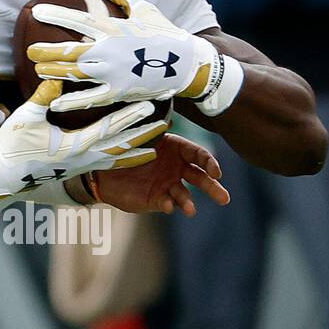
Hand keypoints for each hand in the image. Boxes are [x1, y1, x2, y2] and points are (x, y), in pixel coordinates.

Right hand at [0, 79, 168, 200]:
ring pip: (117, 159)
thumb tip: (57, 77)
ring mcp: (81, 167)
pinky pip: (108, 165)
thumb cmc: (12, 144)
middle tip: (164, 123)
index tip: (147, 107)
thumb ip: (43, 98)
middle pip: (120, 146)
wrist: (2, 173)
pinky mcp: (77, 170)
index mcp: (72, 146)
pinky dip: (125, 160)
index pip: (107, 130)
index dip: (128, 118)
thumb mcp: (25, 118)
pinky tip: (136, 156)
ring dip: (138, 150)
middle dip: (143, 134)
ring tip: (158, 142)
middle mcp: (81, 159)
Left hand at [27, 0, 218, 110]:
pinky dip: (72, 102)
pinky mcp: (120, 92)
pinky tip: (55, 103)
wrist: (188, 64)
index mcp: (115, 29)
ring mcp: (115, 73)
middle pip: (73, 51)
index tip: (37, 11)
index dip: (58, 16)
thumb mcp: (146, 9)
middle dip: (49, 50)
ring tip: (37, 69)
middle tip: (29, 50)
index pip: (80, 21)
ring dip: (55, 71)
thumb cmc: (166, 34)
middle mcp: (111, 51)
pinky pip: (91, 98)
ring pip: (77, 74)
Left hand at [93, 132, 228, 215]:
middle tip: (224, 199)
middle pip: (200, 178)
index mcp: (177, 150)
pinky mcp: (157, 199)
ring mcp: (168, 185)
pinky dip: (169, 204)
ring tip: (191, 210)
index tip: (216, 172)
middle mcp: (177, 169)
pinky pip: (166, 202)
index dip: (210, 163)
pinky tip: (169, 205)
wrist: (104, 167)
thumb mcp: (142, 135)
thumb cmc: (126, 147)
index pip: (199, 155)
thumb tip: (168, 118)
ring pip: (184, 194)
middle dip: (212, 187)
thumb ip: (156, 129)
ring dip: (188, 202)